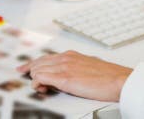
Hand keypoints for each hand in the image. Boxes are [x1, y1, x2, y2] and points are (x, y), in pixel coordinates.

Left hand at [16, 50, 131, 101]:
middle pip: (38, 62)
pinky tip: (41, 89)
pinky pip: (41, 78)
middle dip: (31, 72)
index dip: (33, 64)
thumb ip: (76, 69)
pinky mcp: (65, 78)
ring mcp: (65, 67)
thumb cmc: (108, 77)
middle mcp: (66, 58)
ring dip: (36, 80)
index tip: (24, 69)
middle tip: (30, 80)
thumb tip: (68, 76)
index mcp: (72, 55)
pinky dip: (37, 84)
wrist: (119, 80)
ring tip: (42, 89)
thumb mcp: (89, 68)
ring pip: (37, 69)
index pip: (46, 57)